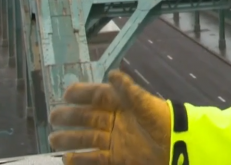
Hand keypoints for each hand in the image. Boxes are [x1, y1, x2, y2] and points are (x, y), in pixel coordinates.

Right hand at [48, 70, 171, 164]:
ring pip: (88, 138)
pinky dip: (81, 159)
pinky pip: (95, 159)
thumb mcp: (146, 103)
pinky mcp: (118, 159)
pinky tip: (67, 158)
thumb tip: (111, 73)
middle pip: (89, 118)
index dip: (83, 94)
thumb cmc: (162, 120)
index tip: (66, 93)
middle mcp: (117, 121)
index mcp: (123, 104)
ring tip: (53, 139)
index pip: (99, 96)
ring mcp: (116, 141)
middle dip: (71, 117)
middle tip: (53, 117)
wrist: (177, 146)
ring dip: (70, 138)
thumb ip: (128, 90)